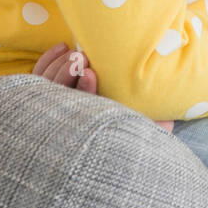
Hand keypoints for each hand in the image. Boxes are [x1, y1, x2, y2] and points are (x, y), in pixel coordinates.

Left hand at [33, 42, 173, 132]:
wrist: (79, 159)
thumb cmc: (113, 139)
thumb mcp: (134, 137)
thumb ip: (152, 132)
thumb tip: (170, 122)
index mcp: (86, 125)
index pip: (80, 107)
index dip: (84, 89)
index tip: (90, 72)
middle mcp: (63, 118)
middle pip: (58, 92)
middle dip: (69, 71)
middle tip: (82, 56)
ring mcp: (47, 108)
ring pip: (46, 83)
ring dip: (59, 64)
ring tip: (75, 51)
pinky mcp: (39, 97)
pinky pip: (36, 76)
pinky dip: (47, 60)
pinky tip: (62, 48)